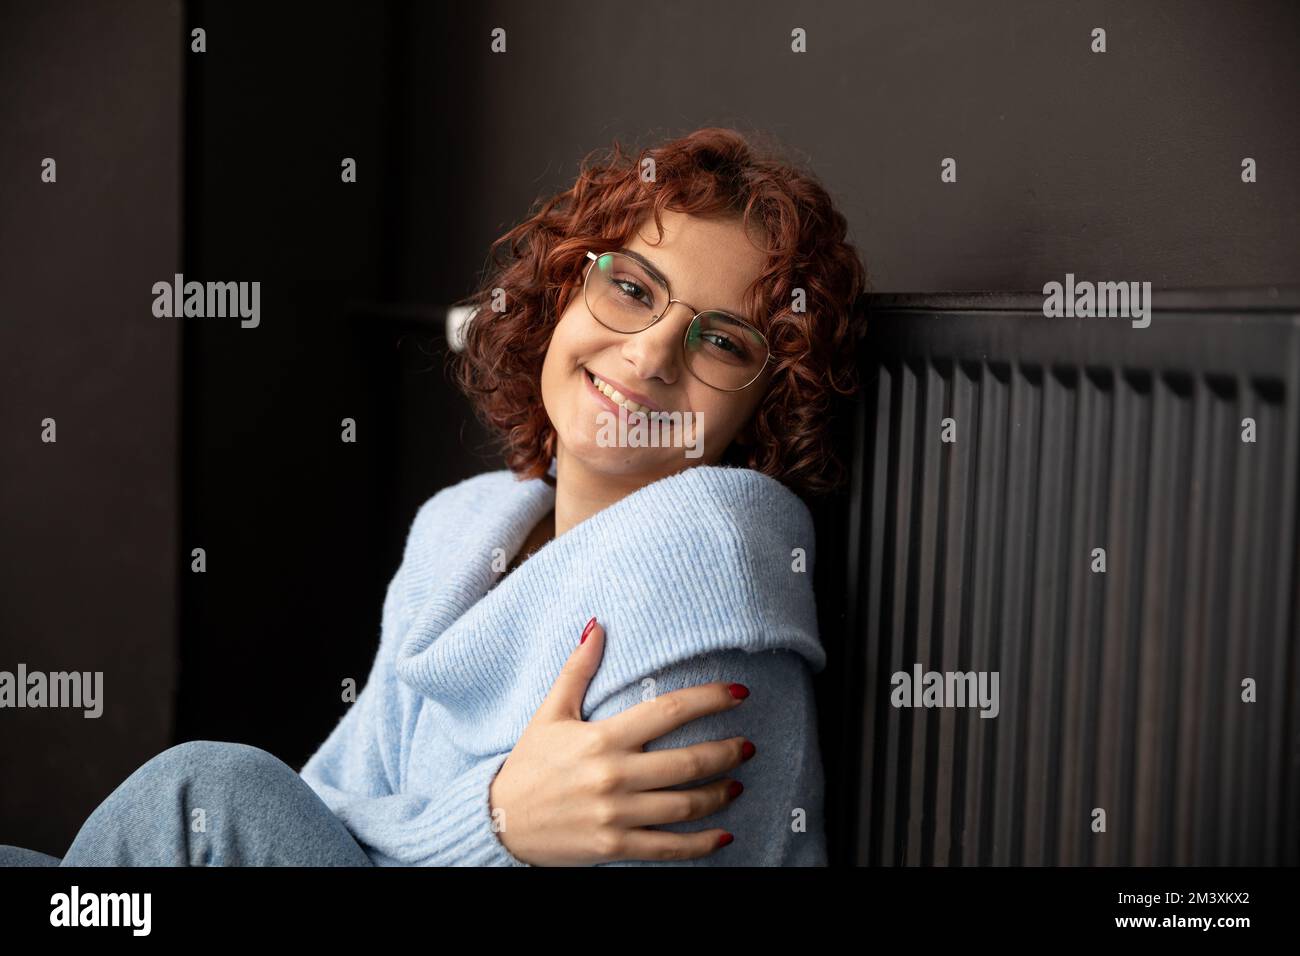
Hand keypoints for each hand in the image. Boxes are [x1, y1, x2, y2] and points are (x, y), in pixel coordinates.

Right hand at [488, 617, 752, 865]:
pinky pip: (669, 848)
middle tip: (748, 745)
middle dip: (727, 752)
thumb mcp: (550, 713)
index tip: (739, 693)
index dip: (710, 699)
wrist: (498, 822)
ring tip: (738, 783)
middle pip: (688, 762)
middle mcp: (613, 776)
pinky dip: (702, 844)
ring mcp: (616, 815)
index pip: (669, 711)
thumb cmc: (528, 764)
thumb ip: (577, 670)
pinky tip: (724, 836)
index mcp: (602, 738)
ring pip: (685, 805)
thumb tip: (596, 625)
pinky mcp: (615, 848)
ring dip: (720, 793)